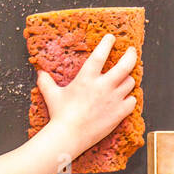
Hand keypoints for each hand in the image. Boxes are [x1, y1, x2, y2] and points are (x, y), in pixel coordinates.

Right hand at [37, 32, 137, 155]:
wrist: (69, 135)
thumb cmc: (60, 115)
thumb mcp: (51, 95)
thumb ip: (46, 81)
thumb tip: (40, 73)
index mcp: (86, 78)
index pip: (100, 55)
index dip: (107, 43)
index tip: (111, 38)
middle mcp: (103, 86)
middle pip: (125, 65)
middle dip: (131, 55)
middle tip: (131, 51)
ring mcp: (114, 99)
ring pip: (130, 82)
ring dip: (128, 78)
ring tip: (126, 77)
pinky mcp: (119, 112)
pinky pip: (132, 100)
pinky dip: (130, 98)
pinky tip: (125, 98)